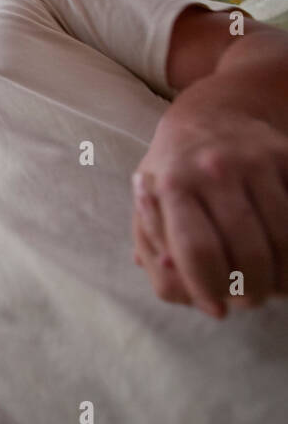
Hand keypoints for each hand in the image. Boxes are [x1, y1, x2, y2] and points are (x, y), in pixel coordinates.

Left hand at [132, 108, 287, 316]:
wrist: (211, 115)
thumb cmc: (175, 173)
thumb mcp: (149, 204)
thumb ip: (158, 249)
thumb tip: (193, 295)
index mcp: (171, 185)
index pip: (197, 251)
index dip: (210, 289)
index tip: (217, 307)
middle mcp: (213, 170)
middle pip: (248, 252)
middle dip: (253, 290)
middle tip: (250, 299)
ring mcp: (255, 162)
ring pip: (284, 239)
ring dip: (284, 277)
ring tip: (274, 287)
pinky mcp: (287, 157)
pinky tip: (287, 263)